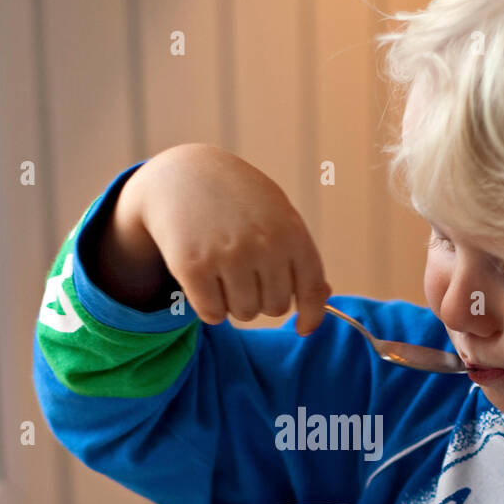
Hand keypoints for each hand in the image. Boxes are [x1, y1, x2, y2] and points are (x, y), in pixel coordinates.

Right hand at [115, 143, 331, 333]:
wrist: (183, 175)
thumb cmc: (238, 201)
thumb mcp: (277, 215)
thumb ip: (299, 256)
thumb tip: (321, 300)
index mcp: (291, 232)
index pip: (311, 289)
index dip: (311, 315)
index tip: (303, 327)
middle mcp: (264, 245)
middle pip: (275, 308)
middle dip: (262, 299)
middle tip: (245, 274)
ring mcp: (228, 256)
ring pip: (244, 313)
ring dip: (234, 302)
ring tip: (223, 272)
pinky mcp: (194, 267)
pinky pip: (212, 314)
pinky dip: (209, 306)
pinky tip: (204, 280)